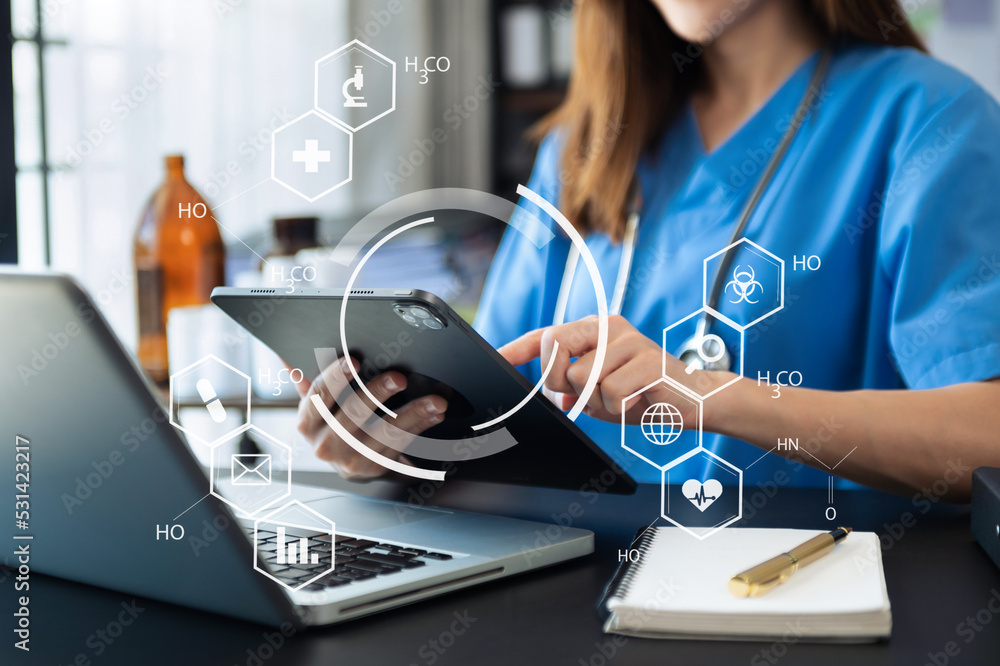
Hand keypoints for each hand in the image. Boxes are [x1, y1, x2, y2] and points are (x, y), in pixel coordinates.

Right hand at [294, 357, 447, 480]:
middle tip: (399, 378)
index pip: (318, 396)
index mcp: (307, 423)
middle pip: (353, 415)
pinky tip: (434, 414)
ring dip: (412, 415)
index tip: (352, 360)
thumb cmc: (332, 423)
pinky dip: (422, 427)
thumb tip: (286, 357)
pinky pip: (402, 445)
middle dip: (378, 394)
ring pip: (384, 433)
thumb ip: (306, 381)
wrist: (345, 462)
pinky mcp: (375, 467)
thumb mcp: (315, 405)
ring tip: (433, 401)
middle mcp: (326, 444)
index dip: (334, 377)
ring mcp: (352, 459)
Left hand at [499, 315, 731, 426]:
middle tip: (579, 396)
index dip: (518, 348)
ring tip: (621, 396)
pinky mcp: (648, 360)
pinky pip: (611, 392)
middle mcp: (609, 328)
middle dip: (556, 379)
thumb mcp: (598, 393)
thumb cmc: (642, 394)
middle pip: (555, 346)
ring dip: (596, 399)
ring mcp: (628, 340)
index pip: (547, 334)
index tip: (497, 358)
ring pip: (582, 376)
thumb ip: (571, 388)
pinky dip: (619, 406)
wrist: (692, 400)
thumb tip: (552, 393)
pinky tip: (638, 399)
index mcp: (594, 331)